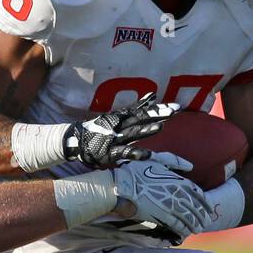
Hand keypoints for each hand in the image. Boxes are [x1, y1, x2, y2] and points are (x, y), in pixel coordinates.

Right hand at [65, 93, 182, 167]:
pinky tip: (147, 155)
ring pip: (133, 133)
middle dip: (157, 115)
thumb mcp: (118, 116)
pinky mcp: (110, 151)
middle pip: (141, 119)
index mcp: (123, 118)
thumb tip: (153, 96)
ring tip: (161, 127)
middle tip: (173, 111)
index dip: (159, 109)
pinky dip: (135, 153)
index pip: (144, 111)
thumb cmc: (99, 130)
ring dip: (147, 130)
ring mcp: (115, 138)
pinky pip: (124, 152)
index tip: (177, 107)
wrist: (76, 141)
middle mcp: (120, 125)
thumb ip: (136, 108)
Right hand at [113, 159, 213, 240]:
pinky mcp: (161, 216)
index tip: (209, 208)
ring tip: (199, 229)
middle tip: (207, 221)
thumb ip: (175, 162)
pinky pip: (177, 224)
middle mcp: (178, 194)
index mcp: (178, 180)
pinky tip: (186, 232)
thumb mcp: (157, 159)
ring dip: (195, 224)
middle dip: (202, 215)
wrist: (121, 185)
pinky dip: (183, 229)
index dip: (204, 202)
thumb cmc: (136, 170)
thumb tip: (190, 166)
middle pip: (195, 207)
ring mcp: (170, 206)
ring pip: (188, 217)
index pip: (198, 193)